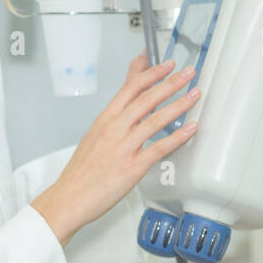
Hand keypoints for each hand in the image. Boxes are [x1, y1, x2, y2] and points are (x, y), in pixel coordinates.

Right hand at [33, 52, 199, 245]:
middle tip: (187, 72)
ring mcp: (123, 147)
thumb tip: (125, 107)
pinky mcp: (132, 167)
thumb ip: (113, 120)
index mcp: (103, 121)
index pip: (129, 88)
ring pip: (155, 119)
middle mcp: (113, 130)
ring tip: (194, 94)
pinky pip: (159, 148)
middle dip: (169, 82)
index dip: (150, 73)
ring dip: (178, 104)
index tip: (164, 64)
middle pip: (145, 98)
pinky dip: (177, 137)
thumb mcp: (93, 137)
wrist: (68, 198)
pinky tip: (190, 129)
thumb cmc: (79, 173)